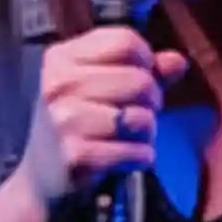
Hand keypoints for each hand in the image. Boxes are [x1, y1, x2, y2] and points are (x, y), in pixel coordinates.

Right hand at [14, 27, 188, 214]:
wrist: (42, 179)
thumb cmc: (78, 126)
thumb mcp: (101, 87)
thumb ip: (143, 70)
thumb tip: (178, 62)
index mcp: (61, 58)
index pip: (125, 41)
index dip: (145, 61)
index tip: (139, 78)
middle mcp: (58, 84)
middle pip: (140, 80)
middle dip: (151, 102)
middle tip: (136, 115)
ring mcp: (65, 120)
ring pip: (142, 117)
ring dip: (147, 133)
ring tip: (128, 137)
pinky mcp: (77, 155)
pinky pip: (137, 150)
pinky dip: (141, 157)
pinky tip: (124, 158)